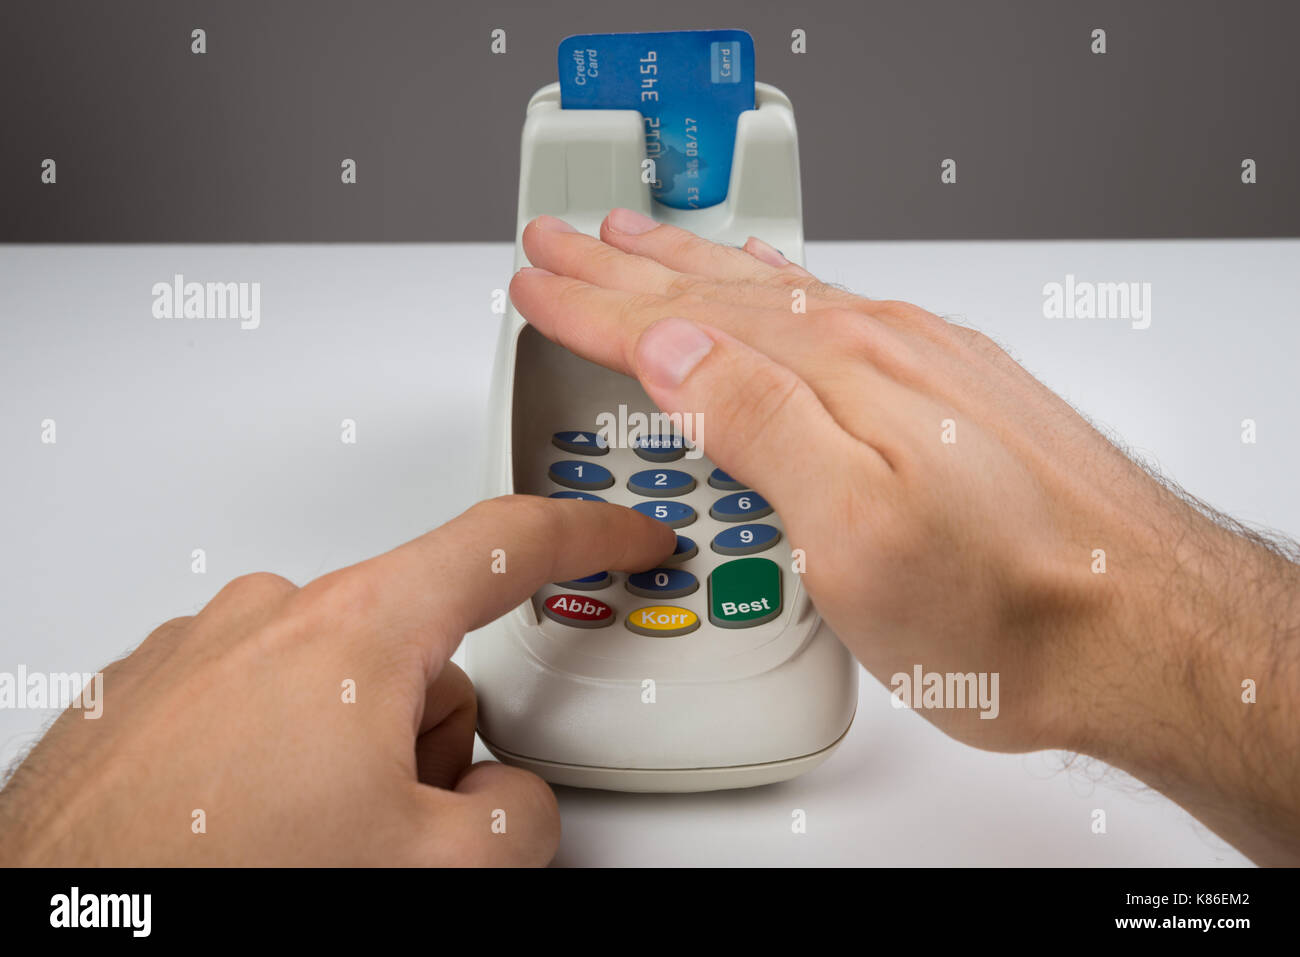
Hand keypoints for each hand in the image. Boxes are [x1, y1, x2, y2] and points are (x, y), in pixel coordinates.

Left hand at [0, 496, 673, 865]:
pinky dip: (277, 761)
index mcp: (356, 630)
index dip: (592, 535)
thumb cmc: (210, 880)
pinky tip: (243, 830)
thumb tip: (503, 799)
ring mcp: (206, 648)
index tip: (631, 534)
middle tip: (386, 828)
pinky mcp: (154, 689)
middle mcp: (275, 614)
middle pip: (420, 653)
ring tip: (297, 841)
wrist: (50, 911)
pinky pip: (261, 705)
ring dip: (349, 762)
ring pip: (339, 688)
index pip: (509, 546)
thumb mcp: (432, 868)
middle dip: (429, 740)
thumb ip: (518, 814)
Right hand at [509, 208, 1299, 863]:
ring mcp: (919, 367)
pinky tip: (769, 283)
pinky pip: (832, 313)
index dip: (597, 305)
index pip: (684, 323)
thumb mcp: (856, 535)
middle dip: (631, 265)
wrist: (1143, 630)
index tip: (538, 281)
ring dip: (695, 268)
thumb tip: (675, 347)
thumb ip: (763, 423)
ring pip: (778, 295)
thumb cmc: (1008, 605)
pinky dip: (773, 289)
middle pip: (724, 292)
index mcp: (840, 378)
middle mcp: (881, 353)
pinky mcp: (948, 393)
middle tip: (566, 242)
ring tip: (643, 244)